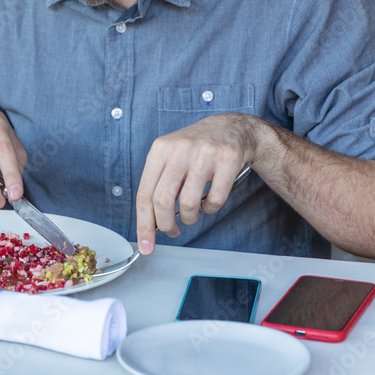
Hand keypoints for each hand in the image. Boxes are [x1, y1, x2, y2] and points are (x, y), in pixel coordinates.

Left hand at [135, 114, 258, 254]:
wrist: (231, 128)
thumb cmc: (196, 148)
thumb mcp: (170, 156)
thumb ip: (158, 184)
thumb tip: (149, 225)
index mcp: (160, 149)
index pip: (144, 194)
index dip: (143, 224)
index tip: (145, 245)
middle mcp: (180, 149)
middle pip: (162, 201)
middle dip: (166, 225)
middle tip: (172, 231)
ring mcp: (204, 153)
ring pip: (189, 203)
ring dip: (190, 218)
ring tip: (193, 213)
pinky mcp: (227, 160)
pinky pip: (215, 200)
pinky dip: (211, 209)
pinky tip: (210, 202)